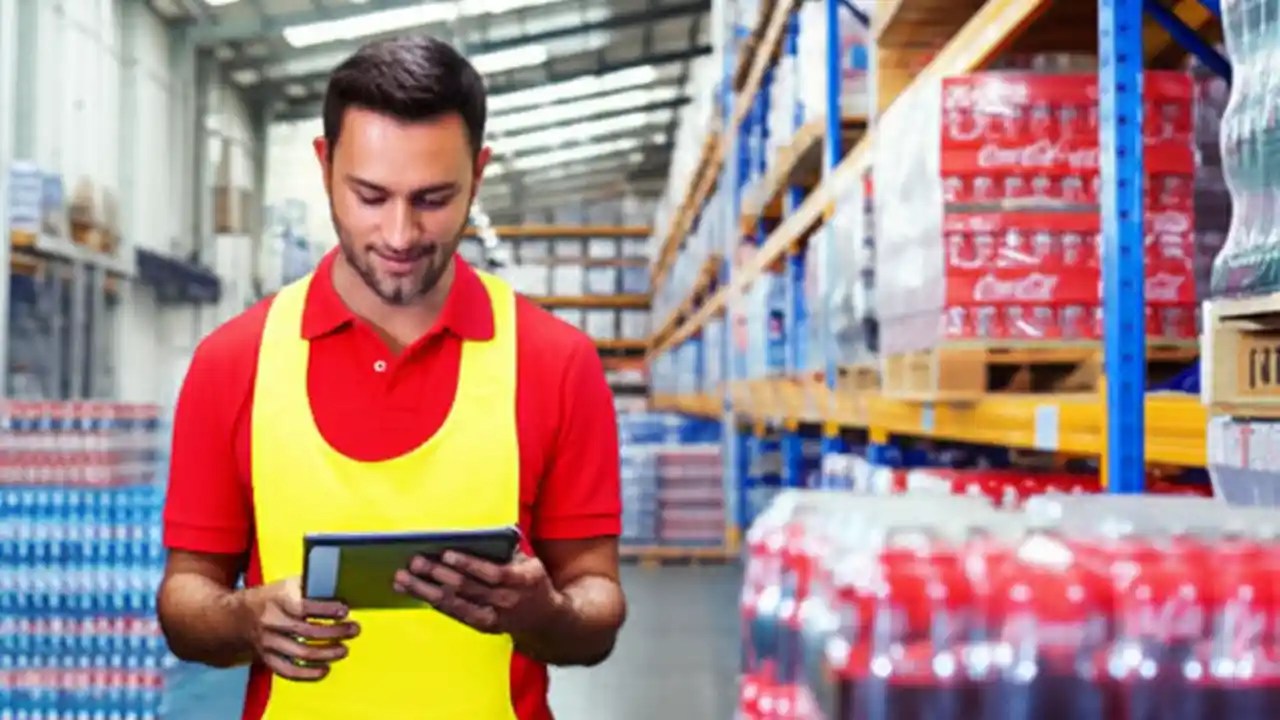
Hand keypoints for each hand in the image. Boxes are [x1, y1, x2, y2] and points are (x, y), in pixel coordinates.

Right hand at [240, 577, 360, 681]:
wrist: (236, 617)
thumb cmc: (273, 598)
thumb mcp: (287, 585)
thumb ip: (311, 587)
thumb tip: (342, 590)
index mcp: (278, 599)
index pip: (304, 606)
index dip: (326, 610)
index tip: (344, 611)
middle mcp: (271, 622)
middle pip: (306, 632)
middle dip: (335, 633)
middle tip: (354, 630)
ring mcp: (268, 642)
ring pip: (300, 654)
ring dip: (327, 653)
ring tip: (344, 649)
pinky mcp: (266, 658)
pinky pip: (288, 671)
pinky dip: (308, 674)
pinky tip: (325, 669)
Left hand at [393, 550, 563, 637]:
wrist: (545, 620)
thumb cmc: (531, 581)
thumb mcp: (528, 561)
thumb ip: (508, 546)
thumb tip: (481, 530)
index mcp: (522, 580)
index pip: (492, 573)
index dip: (468, 564)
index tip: (446, 553)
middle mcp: (506, 601)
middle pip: (466, 588)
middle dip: (437, 574)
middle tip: (414, 561)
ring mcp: (492, 617)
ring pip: (453, 603)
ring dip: (424, 590)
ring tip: (402, 578)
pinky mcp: (481, 626)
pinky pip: (452, 613)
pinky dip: (431, 601)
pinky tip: (414, 590)